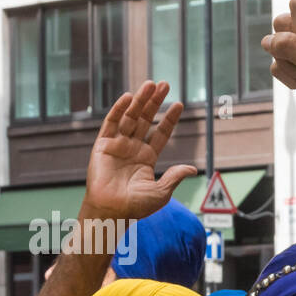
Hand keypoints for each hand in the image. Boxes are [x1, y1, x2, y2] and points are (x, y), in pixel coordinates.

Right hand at [83, 80, 193, 220]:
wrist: (112, 212)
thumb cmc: (135, 207)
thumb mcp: (161, 192)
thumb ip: (174, 177)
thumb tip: (192, 169)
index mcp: (147, 158)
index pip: (161, 133)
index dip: (169, 118)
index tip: (179, 104)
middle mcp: (133, 148)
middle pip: (146, 119)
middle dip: (155, 102)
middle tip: (165, 84)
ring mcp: (118, 145)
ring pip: (131, 117)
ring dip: (140, 101)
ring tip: (151, 84)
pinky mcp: (103, 145)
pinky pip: (111, 123)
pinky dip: (119, 110)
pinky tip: (129, 97)